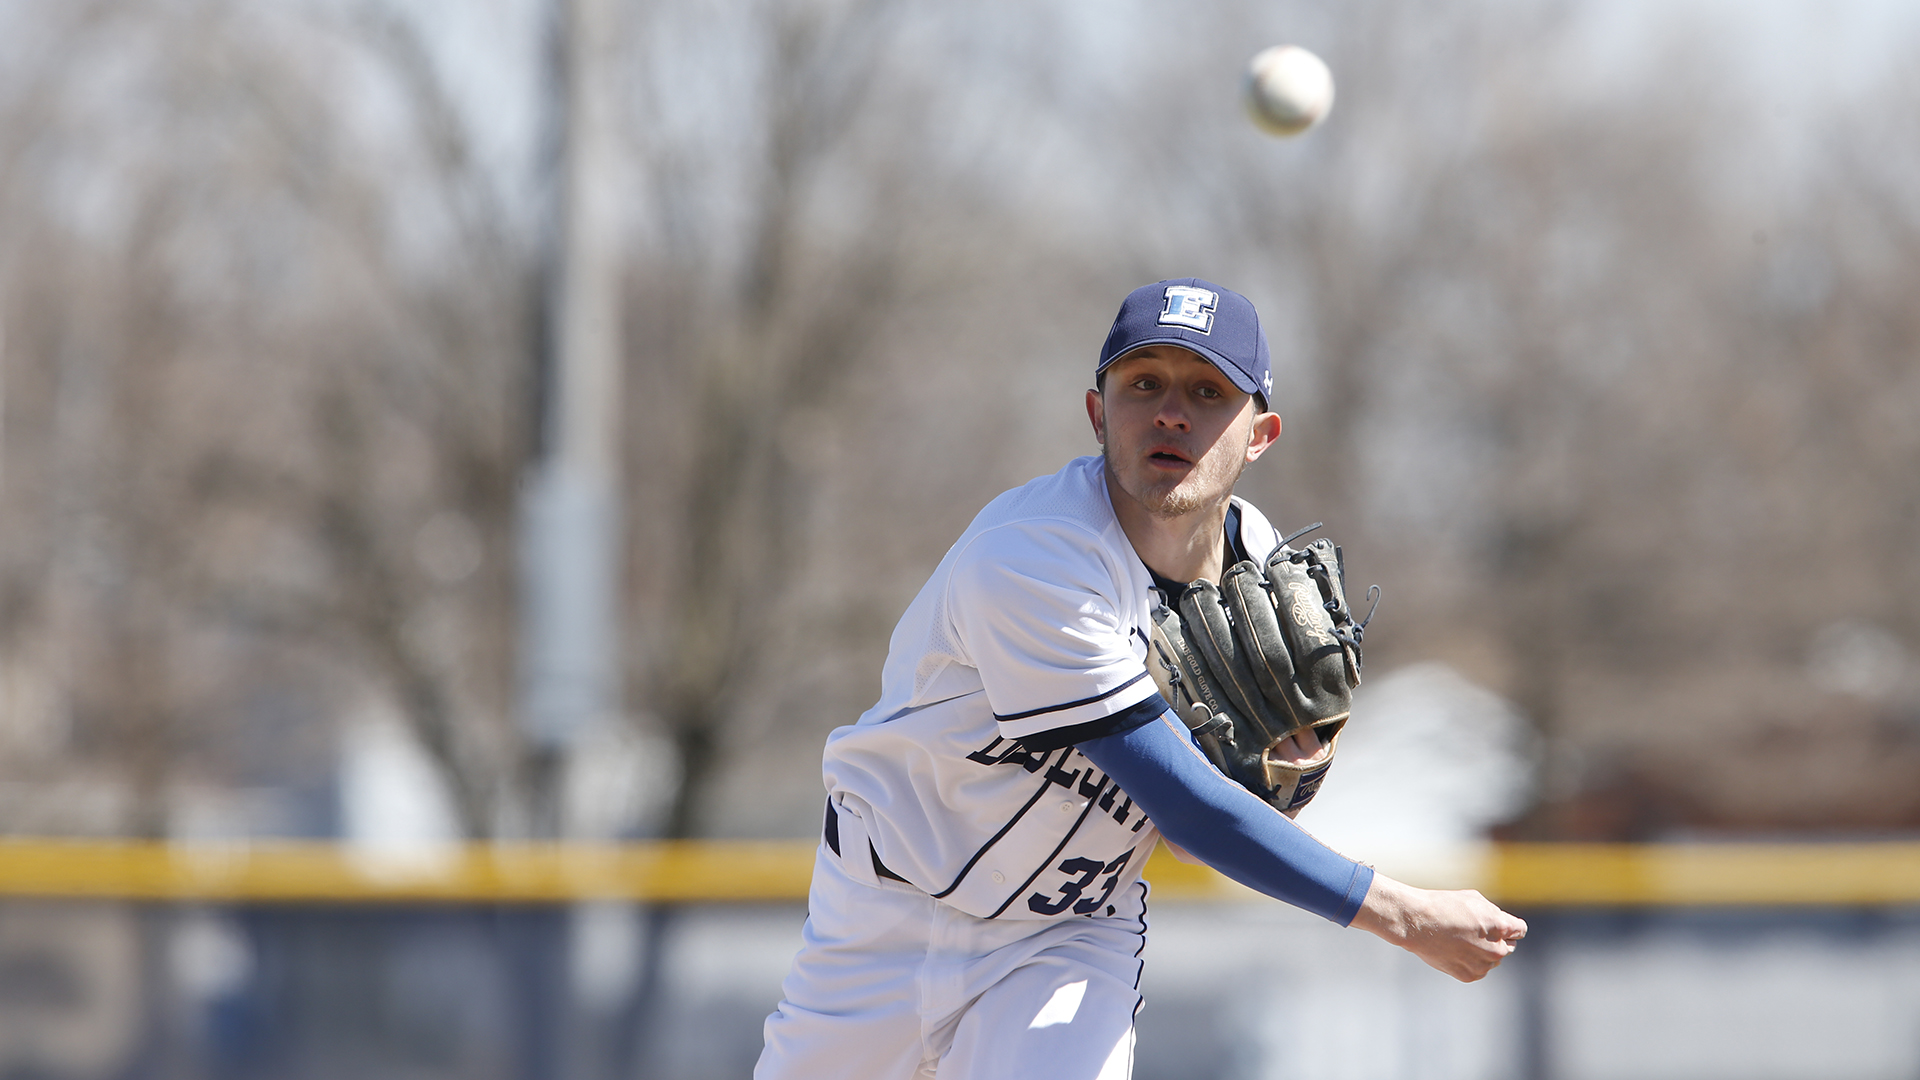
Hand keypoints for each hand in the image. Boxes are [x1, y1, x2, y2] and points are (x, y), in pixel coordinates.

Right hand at [1349, 873, 1526, 982]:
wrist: (1417, 923)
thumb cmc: (1444, 906)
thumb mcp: (1475, 900)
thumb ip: (1496, 914)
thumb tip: (1504, 925)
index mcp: (1501, 927)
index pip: (1519, 930)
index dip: (1509, 926)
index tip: (1497, 925)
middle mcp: (1496, 949)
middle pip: (1507, 947)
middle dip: (1497, 940)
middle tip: (1475, 932)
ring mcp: (1483, 965)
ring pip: (1492, 960)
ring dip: (1483, 952)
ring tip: (1460, 940)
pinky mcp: (1469, 975)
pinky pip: (1478, 969)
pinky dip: (1470, 961)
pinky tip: (1455, 949)